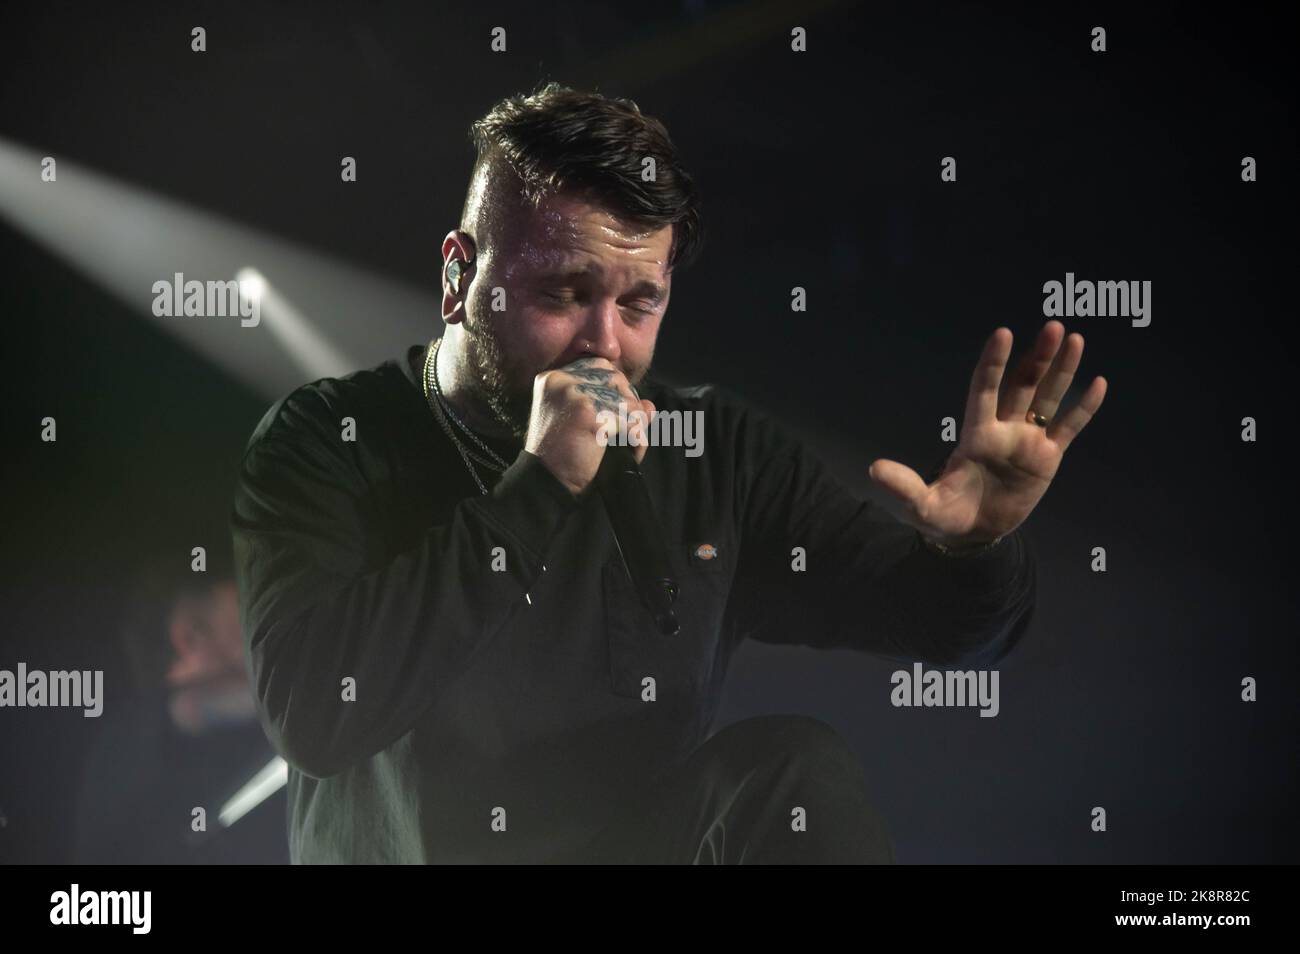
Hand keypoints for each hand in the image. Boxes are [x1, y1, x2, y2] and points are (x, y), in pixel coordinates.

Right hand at [525, 356, 655, 495]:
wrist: (548, 481)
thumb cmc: (565, 456)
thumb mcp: (586, 424)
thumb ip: (616, 408)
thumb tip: (650, 405)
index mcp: (554, 378)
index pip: (601, 367)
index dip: (617, 389)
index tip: (618, 413)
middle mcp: (561, 379)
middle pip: (615, 377)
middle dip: (628, 402)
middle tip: (626, 427)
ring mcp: (573, 393)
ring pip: (625, 398)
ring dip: (634, 419)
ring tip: (628, 438)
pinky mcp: (587, 411)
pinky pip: (628, 418)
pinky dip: (634, 434)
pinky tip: (628, 445)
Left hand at [868, 320, 1107, 545]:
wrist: (972, 534)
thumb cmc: (944, 516)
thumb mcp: (922, 505)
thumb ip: (904, 487)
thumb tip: (874, 469)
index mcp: (975, 435)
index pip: (985, 390)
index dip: (994, 363)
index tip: (1003, 333)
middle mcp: (1003, 430)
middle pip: (1023, 385)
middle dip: (1038, 357)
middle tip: (1054, 326)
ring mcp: (1027, 442)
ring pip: (1047, 398)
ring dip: (1062, 370)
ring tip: (1075, 338)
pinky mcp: (1047, 458)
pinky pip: (1069, 427)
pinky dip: (1083, 407)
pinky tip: (1098, 383)